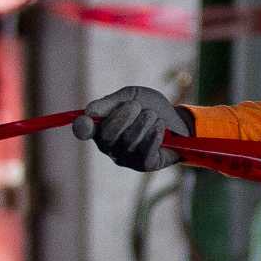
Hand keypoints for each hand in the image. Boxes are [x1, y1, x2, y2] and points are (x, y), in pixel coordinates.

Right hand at [72, 86, 192, 171]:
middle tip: (138, 106)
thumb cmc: (150, 107)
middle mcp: (109, 145)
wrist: (178, 120)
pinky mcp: (143, 165)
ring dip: (146, 121)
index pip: (83, 130)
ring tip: (153, 117)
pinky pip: (145, 151)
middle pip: (108, 134)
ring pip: (130, 140)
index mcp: (101, 126)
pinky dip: (155, 135)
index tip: (87, 121)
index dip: (82, 127)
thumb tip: (88, 112)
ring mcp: (126, 157)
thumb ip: (110, 102)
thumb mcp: (131, 96)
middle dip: (125, 115)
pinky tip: (161, 128)